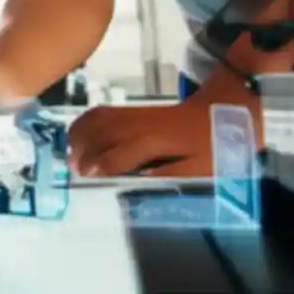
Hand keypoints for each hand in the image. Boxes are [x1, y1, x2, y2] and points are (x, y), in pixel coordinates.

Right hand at [67, 101, 214, 176]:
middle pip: (104, 134)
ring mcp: (136, 114)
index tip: (89, 178)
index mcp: (158, 140)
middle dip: (86, 152)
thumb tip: (140, 182)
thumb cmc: (213, 147)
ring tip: (71, 153)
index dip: (103, 166)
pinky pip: (103, 112)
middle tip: (74, 170)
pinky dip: (86, 122)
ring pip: (99, 120)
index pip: (121, 153)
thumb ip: (171, 175)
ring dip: (81, 135)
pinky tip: (79, 135)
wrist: (221, 111)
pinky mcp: (134, 110)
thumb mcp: (202, 169)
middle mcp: (142, 123)